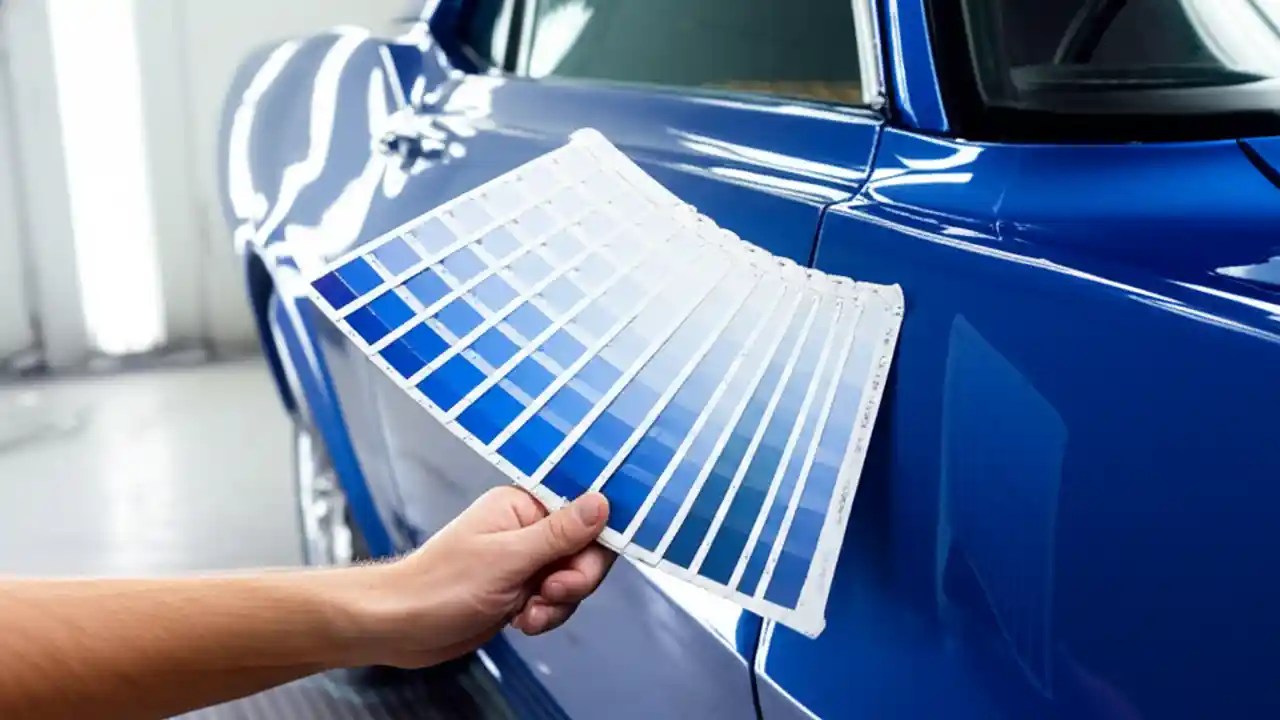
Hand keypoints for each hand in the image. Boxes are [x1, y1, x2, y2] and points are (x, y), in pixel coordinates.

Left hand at [347, 487, 612, 667]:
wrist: (401, 626)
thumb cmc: (440, 585)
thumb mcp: (507, 559)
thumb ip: (559, 533)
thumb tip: (602, 503)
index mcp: (523, 505)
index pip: (583, 510)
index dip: (594, 539)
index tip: (581, 564)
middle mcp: (528, 528)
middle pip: (586, 549)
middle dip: (575, 579)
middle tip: (550, 593)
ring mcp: (526, 560)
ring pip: (574, 579)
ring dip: (558, 604)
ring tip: (527, 613)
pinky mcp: (522, 589)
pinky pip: (557, 601)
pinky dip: (546, 615)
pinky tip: (520, 622)